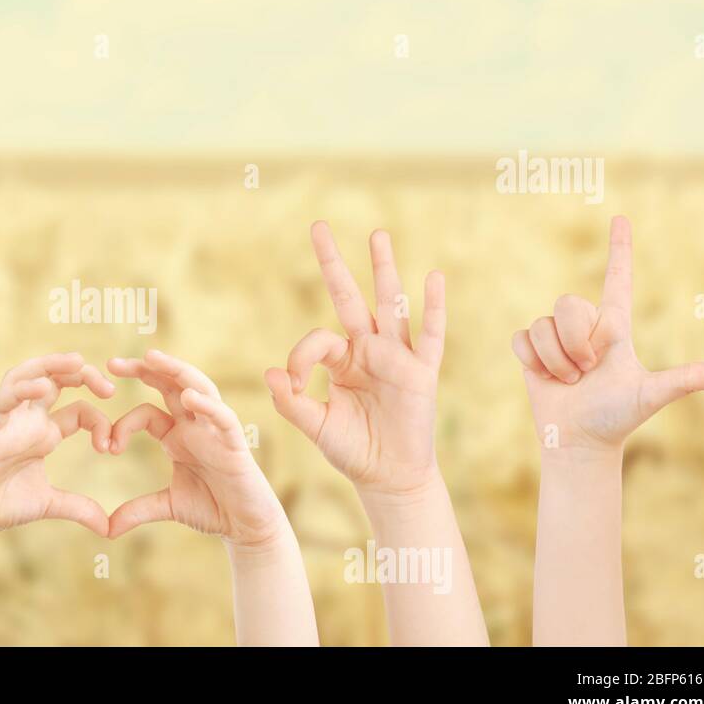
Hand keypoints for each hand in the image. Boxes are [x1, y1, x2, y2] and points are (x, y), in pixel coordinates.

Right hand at [0, 353, 114, 541]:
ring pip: (26, 376)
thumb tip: (108, 528)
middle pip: (55, 378)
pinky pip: (2, 400)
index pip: (79, 409)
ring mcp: (6, 421)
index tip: (111, 447)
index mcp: (44, 432)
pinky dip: (20, 389)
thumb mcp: (49, 504)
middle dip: (82, 374)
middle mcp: (26, 420)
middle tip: (109, 386)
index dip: (100, 421)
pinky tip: (41, 386)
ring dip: (51, 364)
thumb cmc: (1, 505)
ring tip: (77, 361)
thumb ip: (79, 509)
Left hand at [106, 350, 286, 547]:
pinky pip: (223, 419)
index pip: (146, 412)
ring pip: (198, 388)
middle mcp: (195, 426)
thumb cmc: (213, 508)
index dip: (123, 424)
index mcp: (177, 435)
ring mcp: (216, 431)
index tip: (105, 446)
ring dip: (176, 371)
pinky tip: (189, 397)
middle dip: (144, 370)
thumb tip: (106, 529)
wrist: (245, 527)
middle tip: (112, 362)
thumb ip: (138, 510)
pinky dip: (208, 406)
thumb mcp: (168, 506)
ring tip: (152, 357)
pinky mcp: (235, 444)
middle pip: (171, 385)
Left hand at [266, 222, 445, 494]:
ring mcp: (397, 357)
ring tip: (377, 234)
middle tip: (317, 227)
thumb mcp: (314, 425)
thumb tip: (271, 373)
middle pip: (349, 297)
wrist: (387, 477)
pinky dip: (432, 307)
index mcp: (341, 360)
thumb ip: (291, 400)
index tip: (293, 384)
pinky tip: (433, 278)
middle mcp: (368, 349)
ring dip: (383, 270)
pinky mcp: (422, 372)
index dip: (300, 358)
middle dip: (334, 263)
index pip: (317, 339)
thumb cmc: (352, 449)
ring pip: (390, 305)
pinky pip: (430, 334)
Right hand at [512, 215, 703, 453]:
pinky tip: (544, 377)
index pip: (618, 280)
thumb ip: (685, 380)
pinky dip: (532, 361)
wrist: (579, 440)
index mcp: (615, 328)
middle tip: (586, 372)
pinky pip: (522, 338)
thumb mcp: (651, 395)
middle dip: (574, 341)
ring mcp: (556, 338)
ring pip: (543, 325)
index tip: (620, 219)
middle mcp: (585, 327)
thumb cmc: (617, 418)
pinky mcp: (531, 350)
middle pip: (569, 304)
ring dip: (555, 359)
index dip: (620, 249)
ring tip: (569, 381)